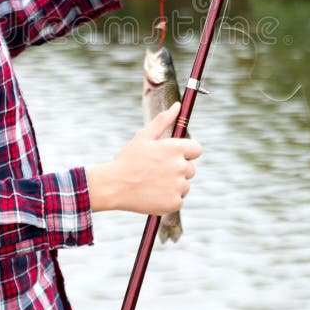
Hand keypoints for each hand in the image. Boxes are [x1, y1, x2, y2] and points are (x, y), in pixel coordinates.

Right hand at [87, 102, 201, 214]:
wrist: (113, 186)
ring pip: (184, 185)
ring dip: (173, 185)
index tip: (173, 157)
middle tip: (155, 171)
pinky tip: (153, 195)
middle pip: (190, 169)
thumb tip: (177, 106)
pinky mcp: (174, 203)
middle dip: (176, 169)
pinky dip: (168, 199)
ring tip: (152, 183)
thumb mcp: (143, 137)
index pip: (196, 149)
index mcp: (175, 148)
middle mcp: (180, 167)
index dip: (186, 153)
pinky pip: (178, 200)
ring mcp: (178, 186)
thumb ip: (163, 120)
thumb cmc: (127, 160)